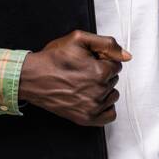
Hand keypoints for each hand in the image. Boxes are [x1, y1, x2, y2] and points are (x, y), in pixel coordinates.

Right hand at [17, 30, 131, 125]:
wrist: (32, 78)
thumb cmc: (53, 59)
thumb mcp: (78, 39)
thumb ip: (107, 44)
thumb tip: (126, 56)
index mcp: (100, 72)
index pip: (116, 65)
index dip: (103, 61)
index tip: (89, 61)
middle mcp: (98, 92)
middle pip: (114, 80)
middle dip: (102, 74)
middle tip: (83, 72)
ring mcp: (92, 107)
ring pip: (113, 96)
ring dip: (104, 90)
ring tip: (85, 84)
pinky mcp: (86, 119)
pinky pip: (110, 115)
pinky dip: (105, 107)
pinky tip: (93, 99)